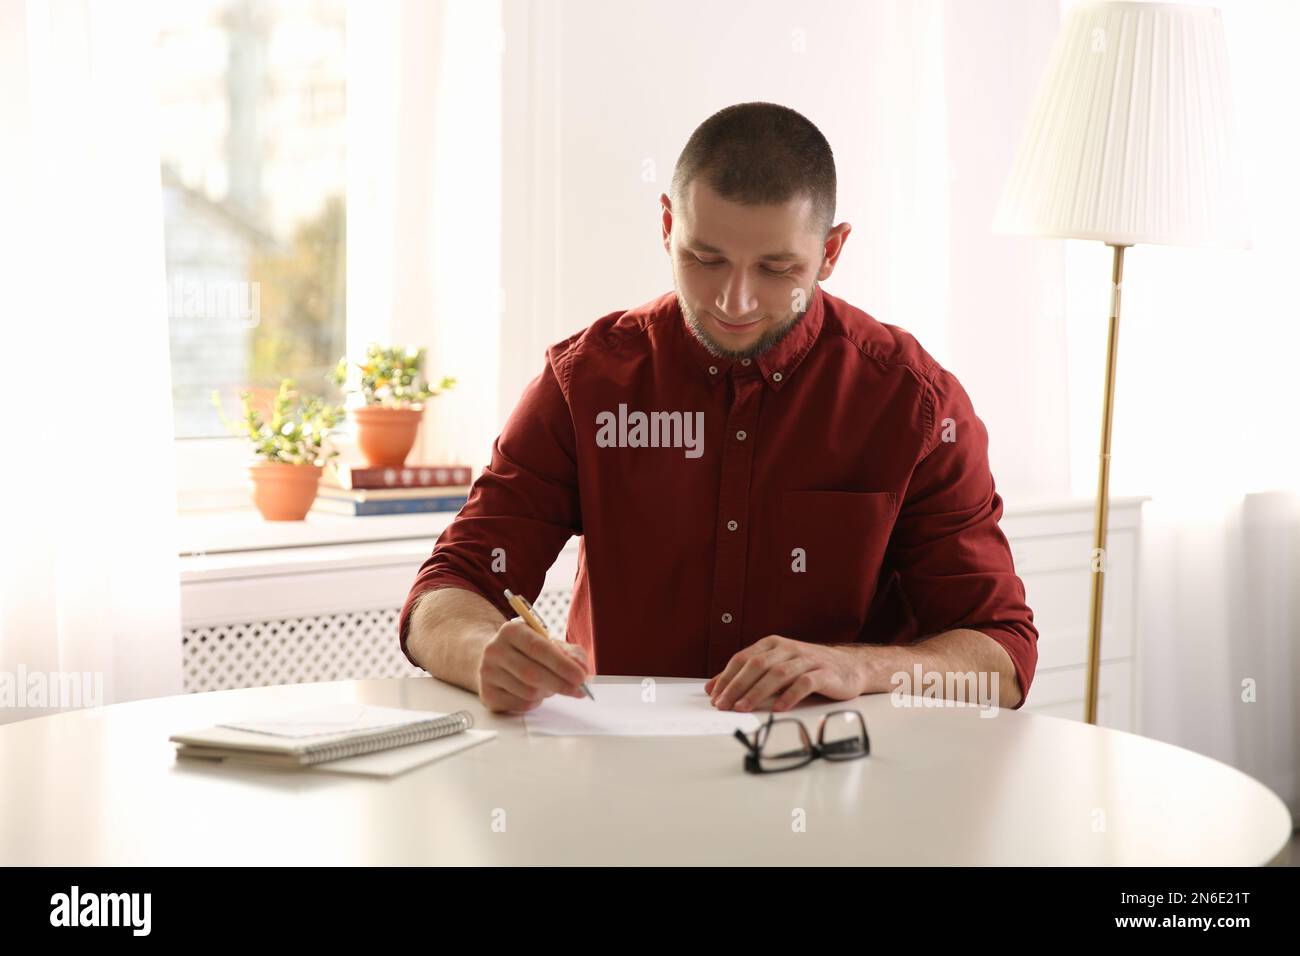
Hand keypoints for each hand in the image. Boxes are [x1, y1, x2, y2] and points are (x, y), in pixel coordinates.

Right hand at [478, 618, 589, 714]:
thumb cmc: (529, 651)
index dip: (562, 664)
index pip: (538, 648)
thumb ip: (571, 653)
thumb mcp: (550, 644)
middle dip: (560, 684)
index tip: (581, 676)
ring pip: (528, 691)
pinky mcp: (487, 694)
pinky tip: (535, 692)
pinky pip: (521, 705)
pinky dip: (536, 702)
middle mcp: (494, 649)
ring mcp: (487, 673)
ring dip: (548, 692)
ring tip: (551, 684)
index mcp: (511, 630)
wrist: (497, 660)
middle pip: (532, 673)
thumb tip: (582, 669)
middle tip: (579, 690)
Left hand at [706, 636, 862, 711]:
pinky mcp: (824, 673)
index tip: (714, 696)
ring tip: (743, 708)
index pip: (743, 658)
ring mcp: (807, 659)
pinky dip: (789, 696)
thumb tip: (713, 687)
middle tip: (724, 704)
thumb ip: (746, 676)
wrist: (849, 667)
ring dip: (757, 692)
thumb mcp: (775, 667)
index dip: (726, 677)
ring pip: (777, 674)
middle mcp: (788, 648)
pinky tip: (777, 708)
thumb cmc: (807, 669)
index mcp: (772, 644)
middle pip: (757, 665)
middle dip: (737, 685)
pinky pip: (804, 684)